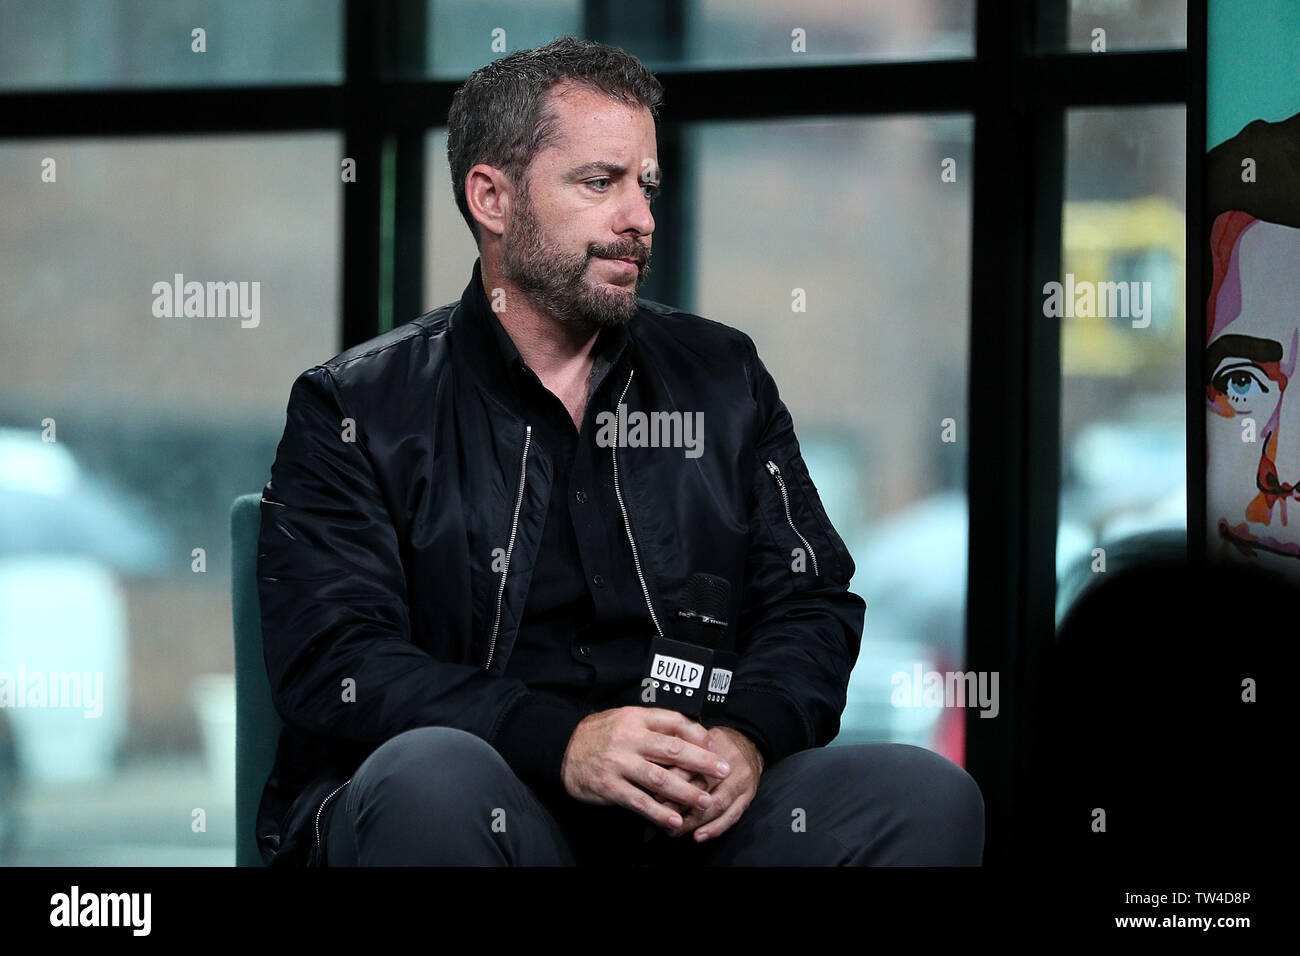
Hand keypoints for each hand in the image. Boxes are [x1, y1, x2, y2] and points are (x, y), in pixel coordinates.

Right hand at [560, 707, 732, 830]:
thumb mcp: (625, 718)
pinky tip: (674, 820)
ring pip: (659, 778)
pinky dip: (658, 812)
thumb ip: (653, 724)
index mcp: (636, 718)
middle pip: (673, 749)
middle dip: (702, 762)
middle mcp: (630, 738)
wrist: (562, 749)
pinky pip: (639, 801)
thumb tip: (690, 731)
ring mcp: (619, 763)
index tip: (714, 746)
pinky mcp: (609, 786)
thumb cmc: (600, 734)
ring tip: (705, 802)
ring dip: (686, 792)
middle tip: (724, 771)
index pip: (674, 722)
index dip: (698, 734)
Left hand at [665, 725, 763, 841]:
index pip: (692, 764)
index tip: (654, 795)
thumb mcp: (698, 737)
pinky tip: (698, 836)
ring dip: (695, 821)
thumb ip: (680, 747)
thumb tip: (655, 768)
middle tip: (662, 817)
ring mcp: (742, 781)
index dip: (672, 781)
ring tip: (675, 831)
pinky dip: (715, 829)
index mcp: (715, 745)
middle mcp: (730, 762)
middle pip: (705, 786)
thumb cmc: (715, 744)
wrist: (750, 745)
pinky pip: (732, 816)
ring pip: (718, 805)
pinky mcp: (748, 796)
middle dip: (680, 805)